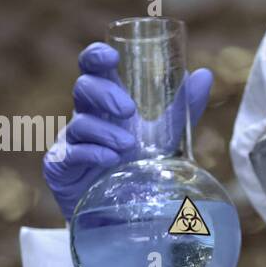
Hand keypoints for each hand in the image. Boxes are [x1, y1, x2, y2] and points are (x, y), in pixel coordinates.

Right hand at [44, 41, 212, 221]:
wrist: (121, 210)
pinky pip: (71, 153)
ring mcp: (69, 141)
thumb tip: (205, 73)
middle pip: (83, 88)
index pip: (93, 69)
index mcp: (106, 102)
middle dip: (104, 93)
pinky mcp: (60, 166)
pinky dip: (92, 154)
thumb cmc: (139, 164)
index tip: (111, 56)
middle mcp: (86, 116)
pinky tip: (109, 159)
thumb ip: (183, 108)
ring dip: (105, 131)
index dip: (96, 56)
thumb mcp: (166, 135)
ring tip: (128, 146)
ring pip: (79, 123)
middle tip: (129, 110)